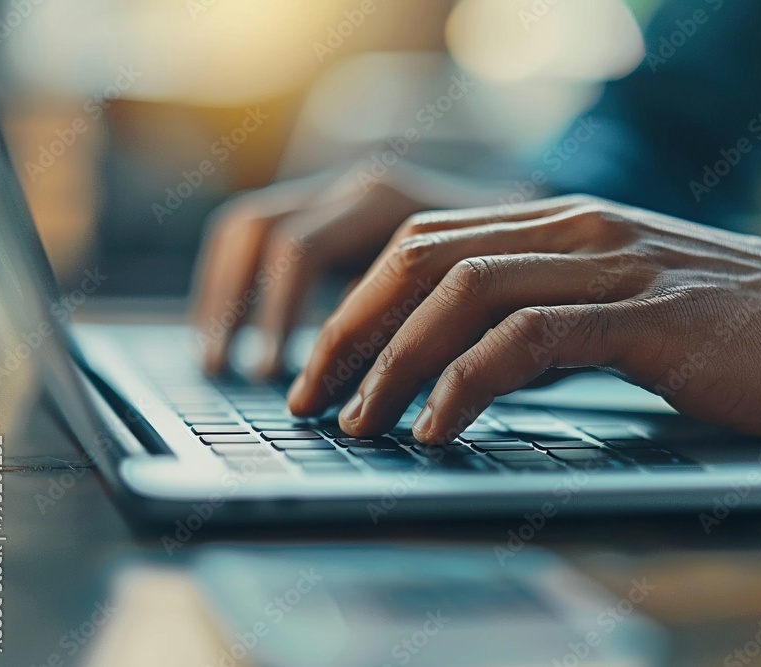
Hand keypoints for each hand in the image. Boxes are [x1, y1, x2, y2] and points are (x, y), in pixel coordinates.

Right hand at [192, 162, 501, 375]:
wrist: (540, 225)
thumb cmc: (522, 279)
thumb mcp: (493, 309)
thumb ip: (438, 337)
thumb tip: (385, 394)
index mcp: (395, 203)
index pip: (310, 255)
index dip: (294, 326)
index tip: (303, 395)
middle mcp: (360, 188)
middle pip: (273, 236)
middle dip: (250, 311)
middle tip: (249, 379)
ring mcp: (342, 194)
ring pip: (250, 229)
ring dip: (228, 295)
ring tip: (219, 362)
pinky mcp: (332, 213)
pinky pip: (261, 237)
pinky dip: (241, 285)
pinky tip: (241, 335)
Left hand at [287, 195, 760, 442]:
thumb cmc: (739, 332)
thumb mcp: (627, 310)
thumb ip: (553, 316)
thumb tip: (471, 366)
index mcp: (566, 223)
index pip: (428, 244)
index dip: (361, 303)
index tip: (323, 364)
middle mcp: (578, 229)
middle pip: (425, 260)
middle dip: (352, 329)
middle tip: (312, 393)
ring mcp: (614, 266)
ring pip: (465, 295)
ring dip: (396, 361)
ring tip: (359, 421)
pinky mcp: (647, 315)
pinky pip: (529, 340)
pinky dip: (467, 383)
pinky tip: (437, 430)